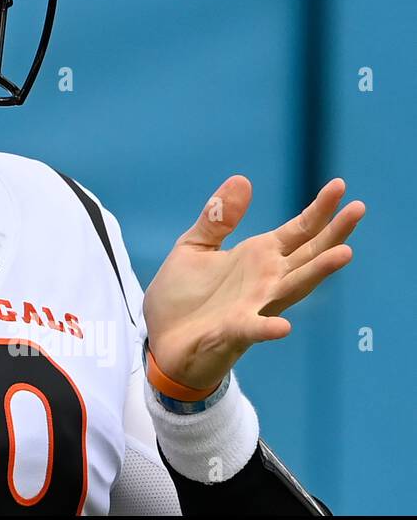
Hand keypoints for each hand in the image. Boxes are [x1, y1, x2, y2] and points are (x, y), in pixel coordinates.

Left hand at [142, 176, 364, 392]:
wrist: (161, 340)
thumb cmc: (183, 296)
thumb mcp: (195, 247)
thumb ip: (219, 218)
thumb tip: (243, 179)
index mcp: (257, 257)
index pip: (297, 231)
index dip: (318, 209)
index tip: (339, 185)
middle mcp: (266, 281)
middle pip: (308, 254)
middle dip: (333, 233)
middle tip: (358, 209)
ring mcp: (254, 306)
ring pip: (293, 287)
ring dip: (318, 272)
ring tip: (344, 253)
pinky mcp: (233, 331)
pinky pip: (253, 329)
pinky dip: (267, 328)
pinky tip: (282, 327)